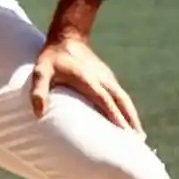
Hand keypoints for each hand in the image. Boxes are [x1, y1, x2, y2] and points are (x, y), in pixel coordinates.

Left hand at [30, 37, 144, 134]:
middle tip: (139, 141)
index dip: (114, 115)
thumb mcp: (40, 71)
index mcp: (87, 79)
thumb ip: (39, 90)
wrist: (67, 37)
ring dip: (133, 117)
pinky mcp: (108, 78)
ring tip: (140, 137)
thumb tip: (39, 113)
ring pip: (125, 99)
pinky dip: (128, 109)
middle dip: (131, 120)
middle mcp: (102, 78)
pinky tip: (130, 122)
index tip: (124, 132)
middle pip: (122, 101)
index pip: (104, 100)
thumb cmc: (52, 58)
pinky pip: (121, 96)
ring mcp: (107, 78)